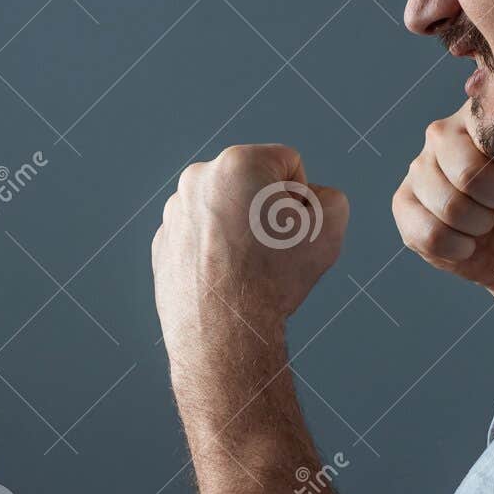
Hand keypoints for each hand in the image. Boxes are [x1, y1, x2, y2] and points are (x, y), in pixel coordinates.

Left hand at [153, 144, 347, 372]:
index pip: (288, 164)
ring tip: (248, 266)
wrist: (225, 331)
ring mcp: (175, 210)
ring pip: (225, 208)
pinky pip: (201, 234)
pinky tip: (226, 276)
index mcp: (238, 162)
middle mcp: (198, 177)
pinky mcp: (164, 240)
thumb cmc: (275, 277)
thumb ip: (330, 197)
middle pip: (253, 183)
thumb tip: (310, 199)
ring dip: (241, 228)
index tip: (293, 230)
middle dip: (268, 209)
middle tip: (273, 249)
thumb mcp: (329, 227)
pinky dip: (216, 249)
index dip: (302, 199)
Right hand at [392, 104, 493, 324]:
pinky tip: (467, 241)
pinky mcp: (403, 204)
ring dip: (479, 227)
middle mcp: (443, 134)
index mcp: (481, 115)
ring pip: (447, 207)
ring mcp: (418, 169)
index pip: (488, 134)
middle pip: (465, 173)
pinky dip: (458, 248)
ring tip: (487, 220)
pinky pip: (427, 234)